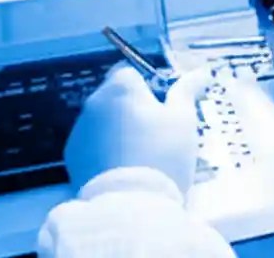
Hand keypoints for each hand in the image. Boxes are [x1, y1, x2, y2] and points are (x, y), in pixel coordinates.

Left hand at [64, 64, 211, 193]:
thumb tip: (200, 72)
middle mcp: (94, 102)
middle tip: (159, 131)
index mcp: (121, 87)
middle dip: (134, 107)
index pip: (132, 70)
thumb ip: (187, 90)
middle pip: (116, 95)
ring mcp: (79, 130)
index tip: (166, 105)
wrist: (130, 202)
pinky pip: (92, 143)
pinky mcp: (72, 156)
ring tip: (141, 153)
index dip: (150, 85)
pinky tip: (124, 166)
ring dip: (118, 128)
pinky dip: (105, 149)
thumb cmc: (161, 154)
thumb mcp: (183, 119)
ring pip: (103, 120)